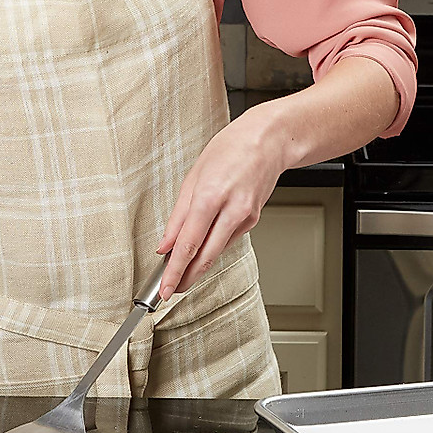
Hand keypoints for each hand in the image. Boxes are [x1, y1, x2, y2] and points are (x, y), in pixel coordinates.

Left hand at [155, 106, 285, 298]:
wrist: (268, 141)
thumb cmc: (230, 150)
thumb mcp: (193, 177)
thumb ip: (177, 216)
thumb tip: (164, 244)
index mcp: (210, 197)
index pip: (188, 244)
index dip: (175, 270)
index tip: (165, 288)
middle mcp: (231, 211)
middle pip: (205, 257)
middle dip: (186, 279)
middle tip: (169, 292)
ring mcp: (245, 218)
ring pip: (217, 252)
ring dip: (198, 267)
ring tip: (180, 275)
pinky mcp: (253, 221)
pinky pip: (227, 240)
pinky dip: (212, 247)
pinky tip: (202, 249)